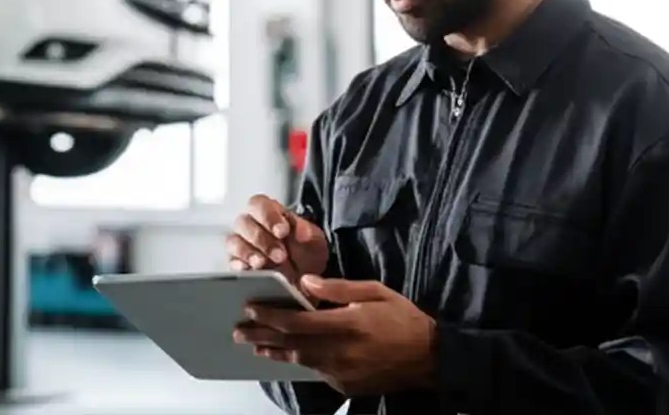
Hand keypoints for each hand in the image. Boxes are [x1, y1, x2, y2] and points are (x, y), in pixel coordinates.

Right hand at [226, 195, 328, 284]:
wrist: (306, 276)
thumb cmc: (306, 252)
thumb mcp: (314, 239)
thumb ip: (307, 231)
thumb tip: (302, 232)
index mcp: (269, 211)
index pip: (259, 204)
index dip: (268, 216)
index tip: (282, 231)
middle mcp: (252, 224)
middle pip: (244, 222)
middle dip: (262, 239)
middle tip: (280, 254)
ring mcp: (242, 243)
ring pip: (234, 241)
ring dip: (249, 252)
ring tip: (263, 264)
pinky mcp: (237, 262)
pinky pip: (231, 261)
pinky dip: (239, 265)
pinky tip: (249, 270)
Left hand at [233, 276, 436, 396]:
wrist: (429, 358)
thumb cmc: (402, 319)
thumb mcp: (375, 292)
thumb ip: (338, 289)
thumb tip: (304, 283)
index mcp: (346, 325)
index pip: (297, 322)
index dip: (270, 317)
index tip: (251, 309)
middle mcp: (339, 352)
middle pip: (291, 345)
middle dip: (262, 337)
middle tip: (239, 332)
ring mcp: (341, 372)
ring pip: (300, 361)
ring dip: (275, 353)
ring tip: (255, 346)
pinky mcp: (345, 386)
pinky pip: (316, 371)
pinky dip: (301, 362)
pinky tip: (288, 355)